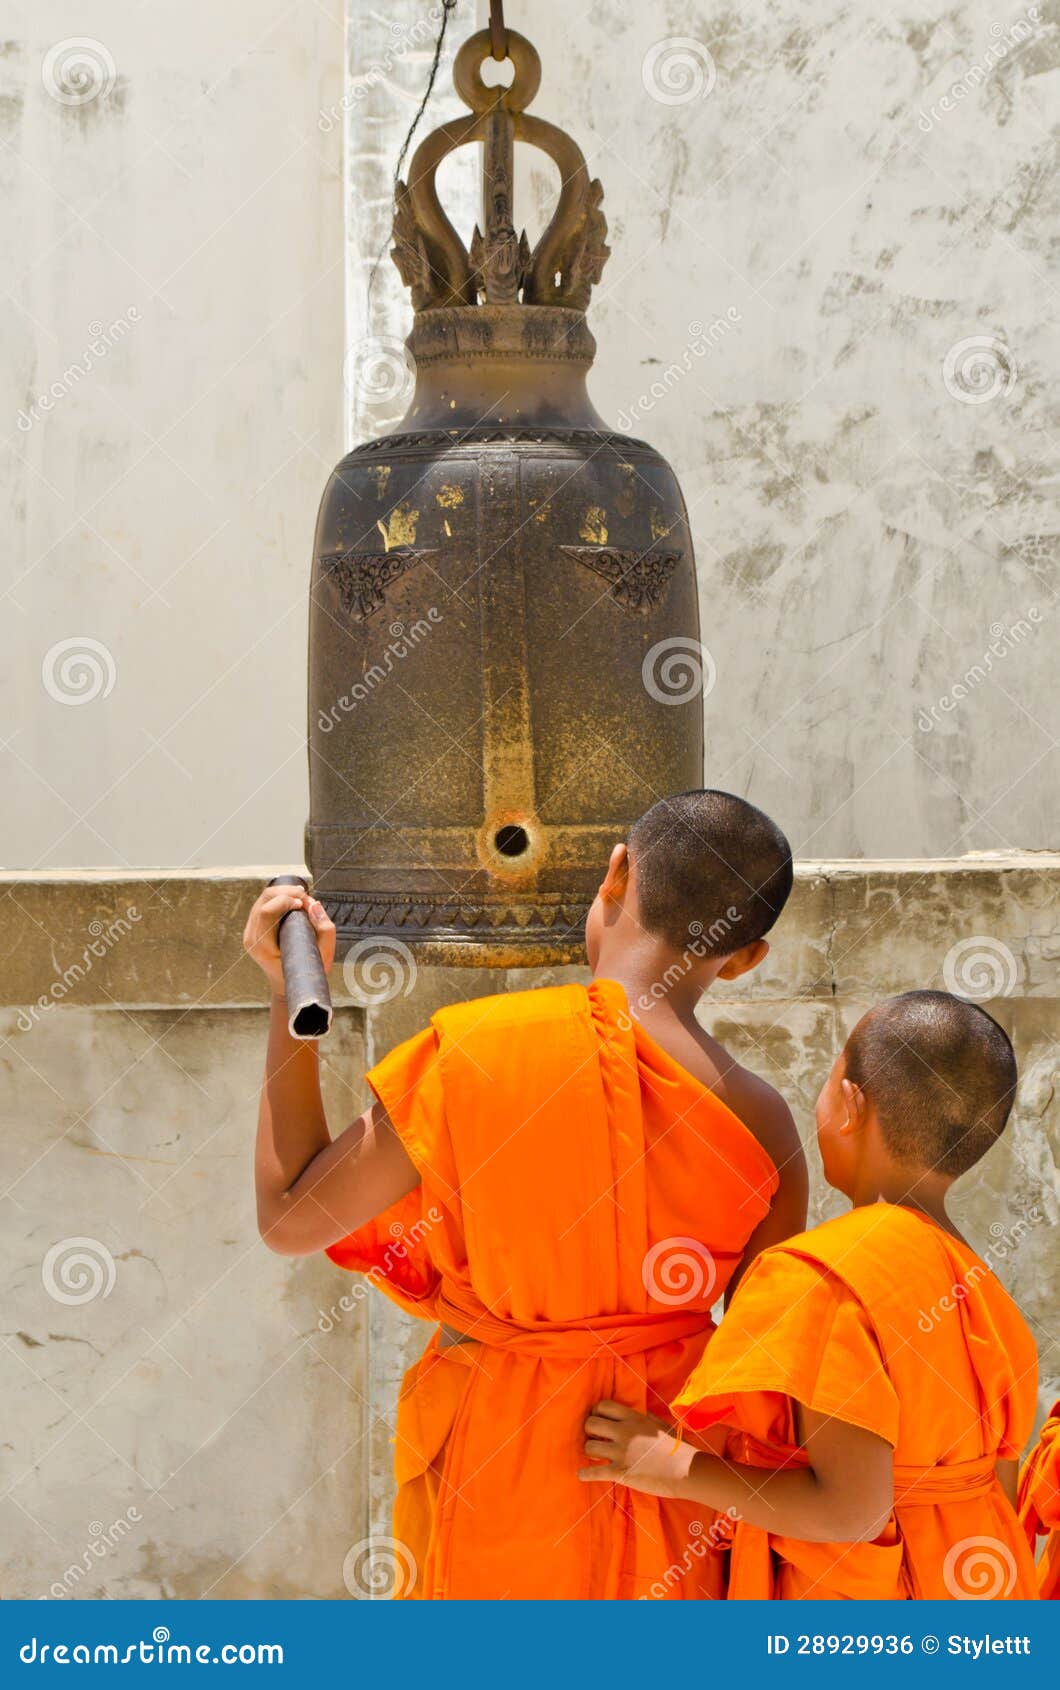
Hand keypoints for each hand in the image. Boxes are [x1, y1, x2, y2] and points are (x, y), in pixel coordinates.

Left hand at [242, 882, 335, 997]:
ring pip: (264, 898)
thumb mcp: (324, 956)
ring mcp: (250, 931)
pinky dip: (280, 897)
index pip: (266, 912)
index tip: (305, 904)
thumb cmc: (305, 972)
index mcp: (263, 947)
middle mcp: (252, 937)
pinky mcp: (254, 926)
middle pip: (265, 899)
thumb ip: (325, 930)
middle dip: (288, 892)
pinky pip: (264, 903)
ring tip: (304, 898)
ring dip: (285, 892)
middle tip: (307, 898)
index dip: (287, 900)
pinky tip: (294, 900)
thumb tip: (314, 905)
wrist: (286, 985)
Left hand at [579, 1400, 695, 1497]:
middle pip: (590, 1424)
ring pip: (589, 1447)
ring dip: (589, 1452)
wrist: (687, 1470)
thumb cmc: (677, 1447)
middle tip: (595, 1438)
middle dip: (589, 1431)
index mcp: (634, 1418)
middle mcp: (624, 1432)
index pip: (603, 1406)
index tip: (598, 1421)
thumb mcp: (661, 1425)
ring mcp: (621, 1452)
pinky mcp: (620, 1472)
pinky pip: (593, 1472)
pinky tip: (582, 1475)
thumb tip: (641, 1413)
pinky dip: (585, 1474)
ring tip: (594, 1456)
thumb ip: (646, 1418)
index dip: (596, 1413)